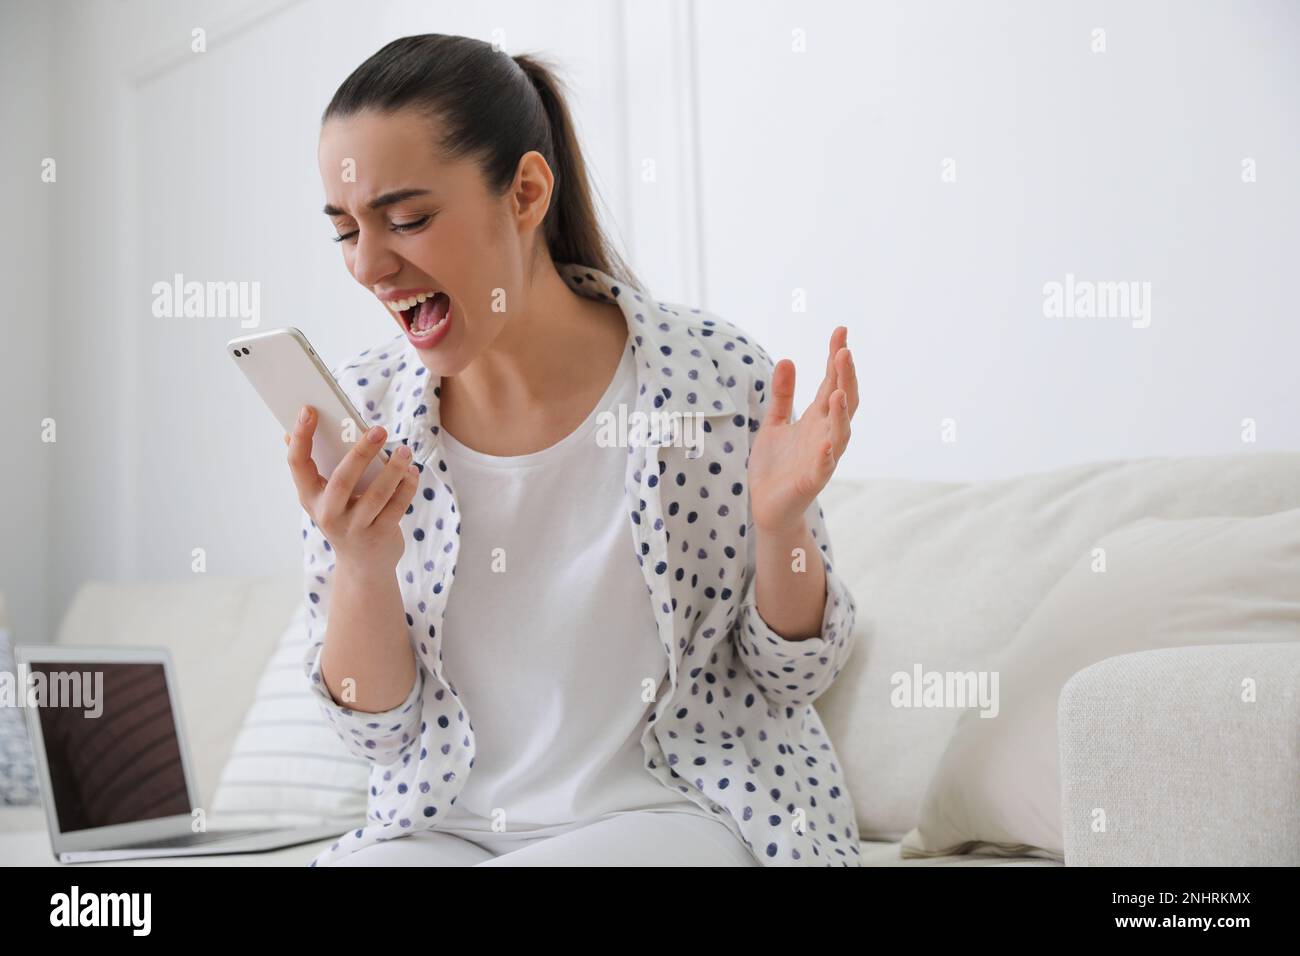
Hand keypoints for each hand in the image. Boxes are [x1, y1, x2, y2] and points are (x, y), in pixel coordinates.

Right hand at [285, 406, 419, 570]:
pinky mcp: (380, 536)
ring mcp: (354, 528)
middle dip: (361, 452)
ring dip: (393, 469)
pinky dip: (407, 487)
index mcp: (310, 497)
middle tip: (379, 429)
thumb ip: (316, 467)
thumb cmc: (344, 517)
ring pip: (376, 495)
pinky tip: (412, 471)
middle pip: (343, 479)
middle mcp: (328, 514)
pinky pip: (397, 507)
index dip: (300, 437)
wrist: (362, 566)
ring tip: (404, 449)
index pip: (298, 464)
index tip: (308, 410)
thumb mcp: (324, 497)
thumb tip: (292, 432)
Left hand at [748, 326, 857, 535]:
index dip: (836, 357)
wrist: (768, 506)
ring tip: (837, 391)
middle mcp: (825, 434)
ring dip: (840, 412)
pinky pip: (823, 467)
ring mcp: (823, 457)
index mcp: (817, 418)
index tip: (841, 330)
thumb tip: (787, 359)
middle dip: (844, 377)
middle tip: (844, 351)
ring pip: (840, 432)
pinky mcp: (812, 480)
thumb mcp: (774, 423)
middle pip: (843, 400)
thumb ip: (783, 394)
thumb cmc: (776, 465)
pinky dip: (826, 455)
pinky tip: (826, 443)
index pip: (831, 381)